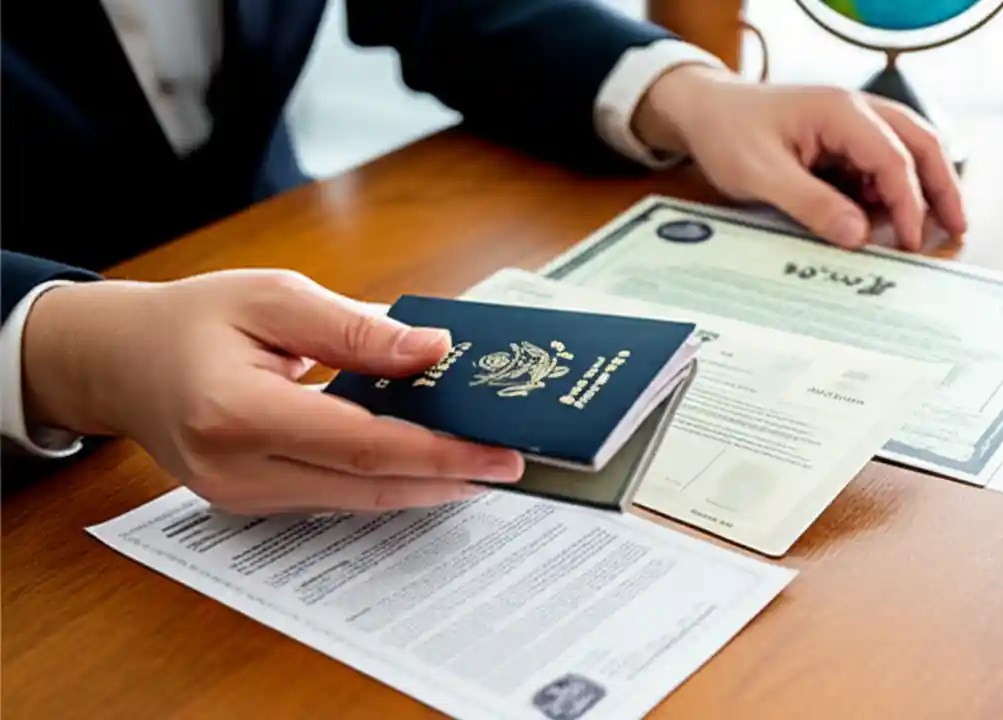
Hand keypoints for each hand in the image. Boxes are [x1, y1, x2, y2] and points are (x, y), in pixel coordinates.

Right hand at [21, 270, 523, 513]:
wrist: (120, 362)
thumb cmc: (194, 319)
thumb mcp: (274, 296)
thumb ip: (355, 329)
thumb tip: (433, 350)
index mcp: (237, 411)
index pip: (363, 445)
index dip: (440, 453)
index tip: (498, 452)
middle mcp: (237, 469)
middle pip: (368, 485)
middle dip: (447, 478)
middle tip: (508, 463)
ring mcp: (240, 496)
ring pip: (355, 500)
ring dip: (422, 484)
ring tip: (478, 462)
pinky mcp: (248, 503)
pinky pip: (332, 497)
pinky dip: (383, 480)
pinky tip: (423, 462)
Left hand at [633, 65, 966, 250]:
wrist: (705, 110)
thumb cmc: (728, 133)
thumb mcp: (761, 174)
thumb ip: (810, 204)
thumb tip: (858, 237)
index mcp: (841, 112)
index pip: (894, 159)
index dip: (909, 204)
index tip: (912, 244)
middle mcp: (857, 111)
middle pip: (921, 144)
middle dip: (943, 187)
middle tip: (959, 229)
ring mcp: (853, 123)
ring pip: (908, 150)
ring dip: (925, 187)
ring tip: (936, 228)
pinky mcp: (844, 140)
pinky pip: (881, 163)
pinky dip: (893, 190)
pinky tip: (888, 221)